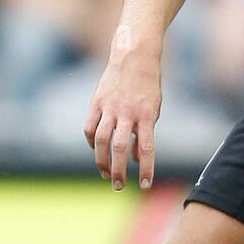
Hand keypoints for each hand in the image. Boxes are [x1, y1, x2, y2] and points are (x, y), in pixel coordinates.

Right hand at [83, 29, 161, 188]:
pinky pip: (90, 127)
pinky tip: (96, 150)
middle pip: (119, 147)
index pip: (147, 148)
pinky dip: (92, 142)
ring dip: (101, 161)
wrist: (134, 56)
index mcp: (146, 115)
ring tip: (105, 174)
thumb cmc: (148, 86)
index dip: (146, 168)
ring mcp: (110, 107)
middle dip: (118, 170)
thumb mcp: (154, 109)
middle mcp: (127, 112)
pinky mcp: (97, 102)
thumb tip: (135, 158)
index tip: (146, 184)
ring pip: (101, 140)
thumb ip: (144, 133)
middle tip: (119, 186)